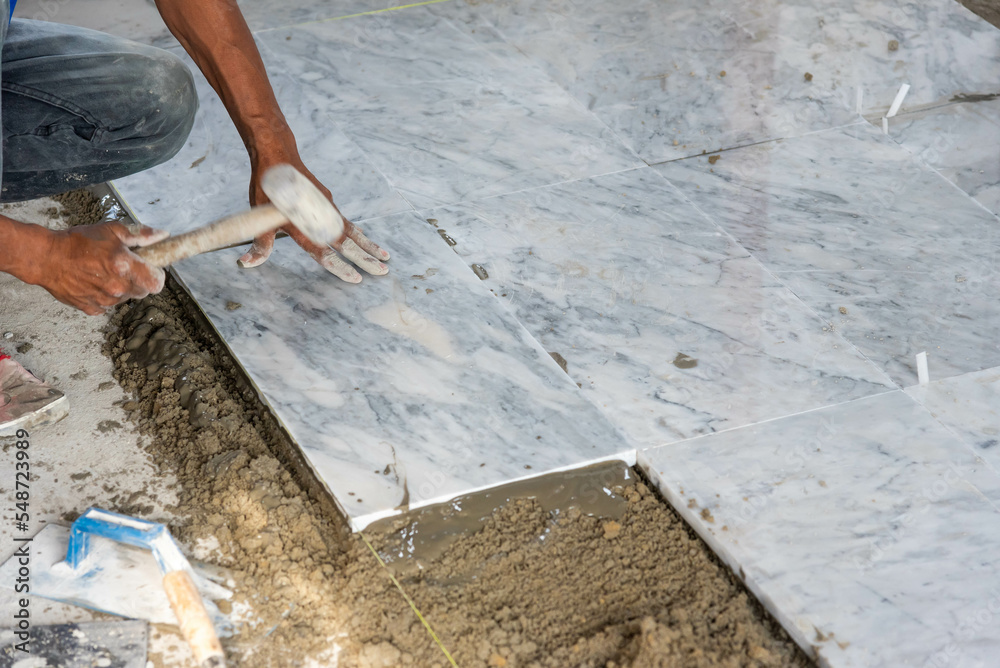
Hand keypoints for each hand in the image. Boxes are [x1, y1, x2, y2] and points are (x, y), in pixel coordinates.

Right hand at [34, 223, 168, 315]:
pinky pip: (106, 306)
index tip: (149, 268)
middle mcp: (117, 287)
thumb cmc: (77, 241)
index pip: (157, 283)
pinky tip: (92, 282)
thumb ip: (140, 234)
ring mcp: (104, 300)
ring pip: (124, 298)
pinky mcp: (90, 308)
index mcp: (124, 266)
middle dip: (139, 280)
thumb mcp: (111, 230)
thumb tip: (162, 235)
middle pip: (143, 291)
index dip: (156, 275)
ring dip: (120, 288)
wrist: (45, 257)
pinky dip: (103, 297)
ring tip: (103, 272)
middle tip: (124, 267)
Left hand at [239, 160, 389, 282]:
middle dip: (366, 259)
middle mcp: (319, 219)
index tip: (356, 278)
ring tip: (385, 256)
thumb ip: (261, 244)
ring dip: (369, 245)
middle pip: (347, 244)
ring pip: (352, 232)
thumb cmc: (267, 187)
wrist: (278, 154)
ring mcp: (327, 209)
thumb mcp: (259, 217)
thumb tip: (246, 264)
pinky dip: (359, 232)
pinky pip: (347, 221)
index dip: (340, 267)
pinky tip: (365, 238)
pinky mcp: (327, 202)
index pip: (325, 253)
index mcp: (303, 227)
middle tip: (383, 271)